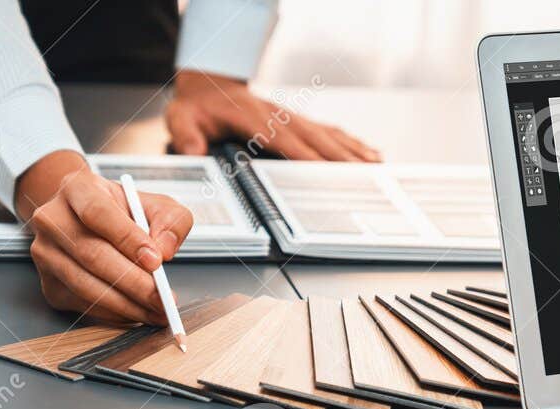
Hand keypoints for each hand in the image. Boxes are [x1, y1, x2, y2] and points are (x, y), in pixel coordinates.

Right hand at [14, 150, 193, 323]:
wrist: (92, 222)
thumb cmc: (125, 213)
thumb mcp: (156, 205)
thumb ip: (170, 221)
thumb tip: (164, 250)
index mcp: (78, 188)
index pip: (98, 213)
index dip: (127, 239)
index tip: (156, 261)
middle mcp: (52, 219)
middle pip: (92, 255)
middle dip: (133, 282)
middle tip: (163, 298)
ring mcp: (46, 253)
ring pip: (85, 285)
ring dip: (126, 304)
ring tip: (157, 310)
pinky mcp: (49, 284)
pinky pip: (83, 304)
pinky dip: (114, 313)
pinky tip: (137, 311)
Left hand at [165, 70, 379, 161]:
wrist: (209, 81)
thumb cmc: (198, 104)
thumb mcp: (181, 117)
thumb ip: (186, 134)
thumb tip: (193, 150)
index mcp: (254, 119)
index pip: (286, 141)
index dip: (308, 156)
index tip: (328, 172)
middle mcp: (279, 117)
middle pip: (316, 139)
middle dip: (342, 158)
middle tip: (366, 176)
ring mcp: (291, 117)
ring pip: (327, 134)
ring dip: (353, 150)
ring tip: (377, 165)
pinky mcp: (296, 121)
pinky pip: (327, 131)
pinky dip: (350, 142)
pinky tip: (367, 152)